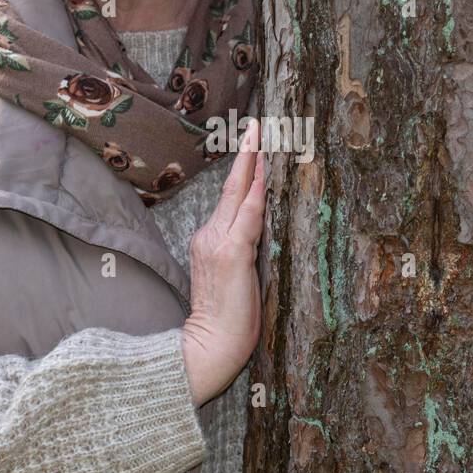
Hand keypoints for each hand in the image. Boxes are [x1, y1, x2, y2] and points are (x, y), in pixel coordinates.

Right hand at [181, 118, 265, 405]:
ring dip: (253, 166)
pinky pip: (246, 218)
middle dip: (246, 155)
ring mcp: (218, 243)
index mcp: (208, 241)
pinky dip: (254, 195)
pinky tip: (264, 175)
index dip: (243, 172)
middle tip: (258, 125)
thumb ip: (243, 250)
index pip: (230, 199)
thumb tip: (261, 230)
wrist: (209, 347)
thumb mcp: (234, 278)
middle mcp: (209, 236)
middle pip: (231, 188)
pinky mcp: (231, 255)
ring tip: (262, 137)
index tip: (254, 145)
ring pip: (239, 196)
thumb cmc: (226, 321)